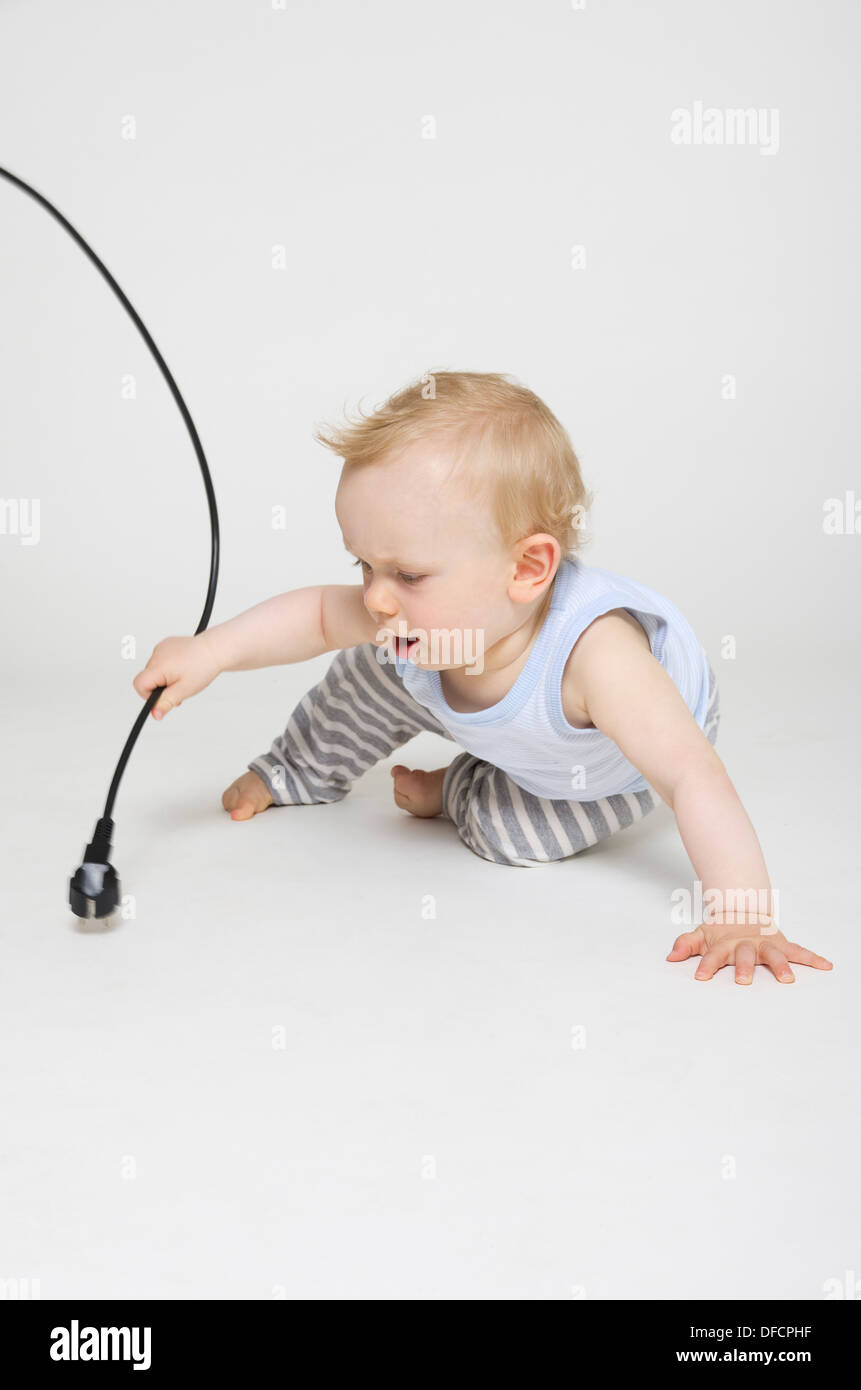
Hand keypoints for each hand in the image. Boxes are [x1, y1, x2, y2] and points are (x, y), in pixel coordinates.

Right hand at [133, 632, 221, 718]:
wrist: (215, 649)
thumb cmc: (202, 667)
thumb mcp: (184, 690)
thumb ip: (166, 703)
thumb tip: (155, 714)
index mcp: (158, 666)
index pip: (138, 684)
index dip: (147, 695)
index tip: (163, 698)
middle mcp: (156, 654)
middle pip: (147, 678)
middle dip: (160, 687)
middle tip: (178, 688)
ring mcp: (161, 648)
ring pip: (154, 670)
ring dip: (165, 678)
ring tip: (183, 677)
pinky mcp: (166, 644)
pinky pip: (160, 661)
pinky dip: (168, 667)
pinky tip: (182, 668)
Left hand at [666, 915, 833, 984]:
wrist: (744, 910)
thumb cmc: (722, 931)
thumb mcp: (701, 935)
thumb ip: (686, 944)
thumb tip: (670, 957)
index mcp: (725, 944)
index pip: (713, 956)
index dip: (706, 965)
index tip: (700, 977)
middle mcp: (746, 944)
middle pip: (745, 956)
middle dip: (744, 968)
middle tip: (743, 981)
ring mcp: (765, 944)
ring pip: (773, 954)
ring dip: (780, 966)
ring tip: (787, 979)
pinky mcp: (782, 945)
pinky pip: (799, 952)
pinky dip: (812, 958)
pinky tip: (826, 965)